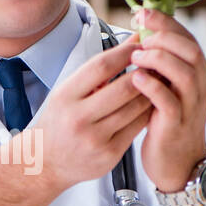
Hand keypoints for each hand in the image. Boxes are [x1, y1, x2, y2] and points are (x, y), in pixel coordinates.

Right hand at [27, 36, 152, 192]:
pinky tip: (151, 104)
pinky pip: (137, 127)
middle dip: (145, 72)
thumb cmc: (59, 122)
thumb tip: (131, 43)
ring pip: (136, 107)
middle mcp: (79, 118)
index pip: (102, 66)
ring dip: (152, 91)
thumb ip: (97, 71)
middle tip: (156, 62)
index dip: (125, 52)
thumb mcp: (67, 92)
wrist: (47, 162)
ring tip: (158, 81)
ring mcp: (95, 138)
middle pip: (124, 87)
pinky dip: (147, 112)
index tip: (139, 45)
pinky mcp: (110, 154)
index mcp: (66, 96)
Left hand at [128, 7, 205, 190]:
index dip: (166, 23)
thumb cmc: (167, 122)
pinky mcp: (178, 124)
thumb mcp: (167, 88)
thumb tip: (139, 36)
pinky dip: (152, 86)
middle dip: (164, 35)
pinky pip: (169, 101)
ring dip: (159, 58)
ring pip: (184, 72)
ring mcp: (191, 105)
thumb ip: (160, 66)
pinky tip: (136, 77)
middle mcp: (200, 86)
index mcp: (197, 73)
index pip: (187, 38)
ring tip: (137, 55)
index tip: (142, 13)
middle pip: (190, 50)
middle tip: (140, 32)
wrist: (177, 163)